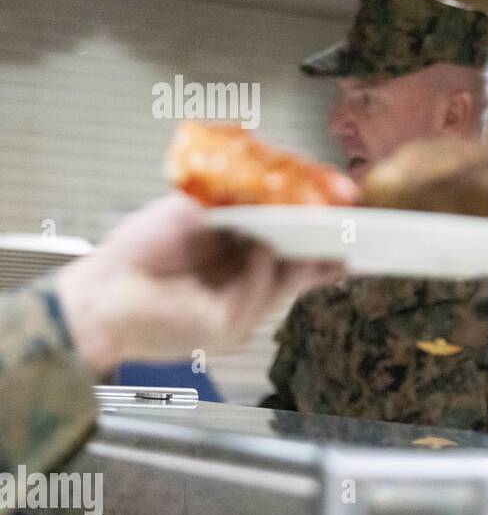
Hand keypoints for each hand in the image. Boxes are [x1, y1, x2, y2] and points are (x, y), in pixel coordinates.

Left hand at [54, 193, 342, 374]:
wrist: (102, 294)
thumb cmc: (142, 250)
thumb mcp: (195, 212)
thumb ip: (237, 201)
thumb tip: (281, 186)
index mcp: (245, 257)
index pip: (294, 244)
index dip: (320, 229)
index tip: (345, 209)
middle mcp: (249, 286)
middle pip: (303, 268)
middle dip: (331, 249)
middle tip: (358, 229)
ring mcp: (242, 310)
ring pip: (288, 283)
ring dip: (306, 257)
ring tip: (323, 231)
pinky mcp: (228, 328)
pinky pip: (258, 297)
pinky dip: (262, 272)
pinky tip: (262, 251)